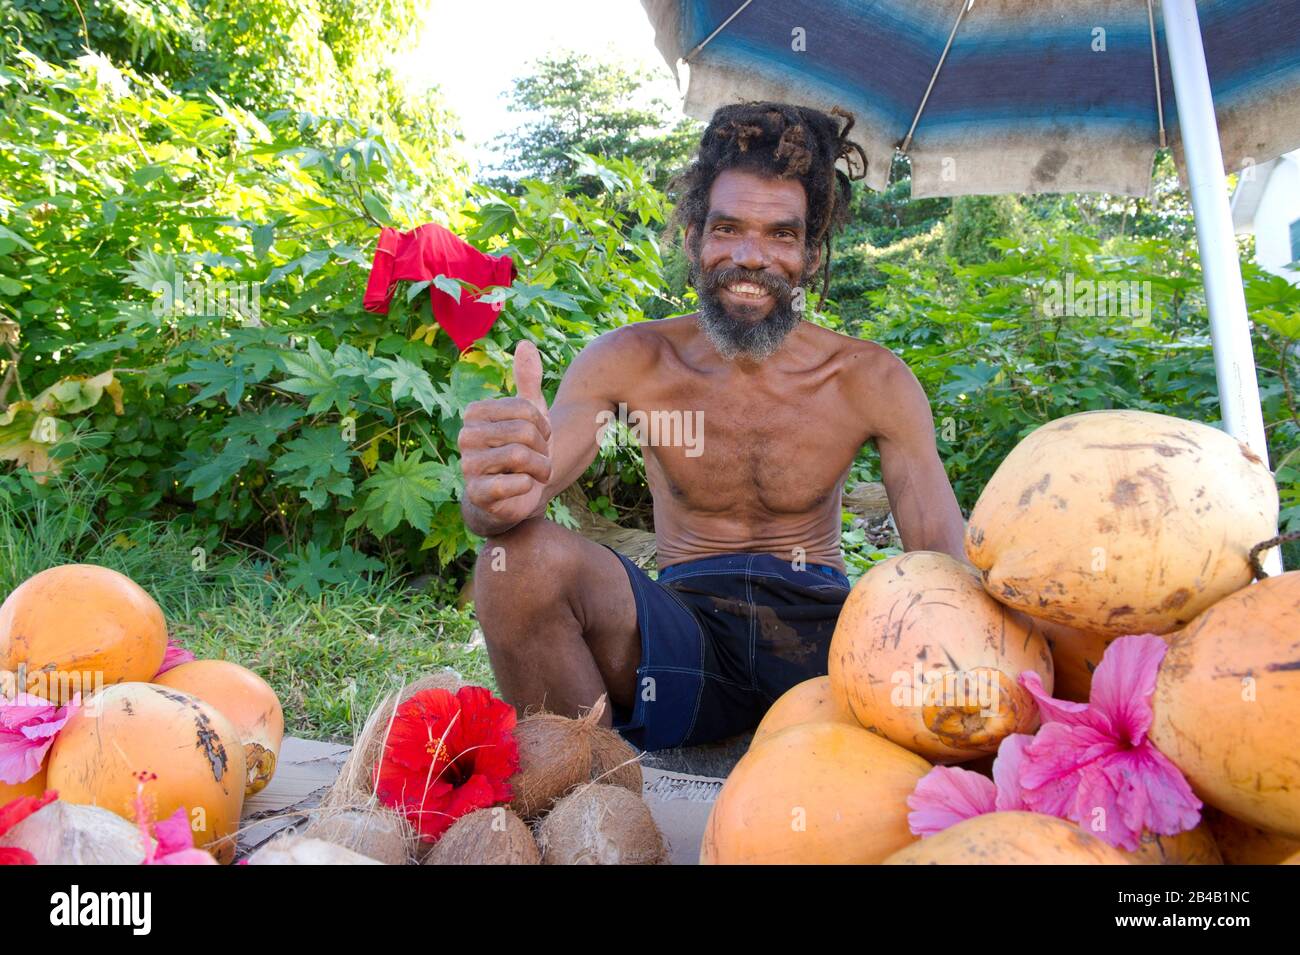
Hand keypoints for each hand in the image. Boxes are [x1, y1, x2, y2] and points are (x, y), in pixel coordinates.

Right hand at [458, 341, 552, 532]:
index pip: (526, 409)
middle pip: (525, 432)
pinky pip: (516, 483)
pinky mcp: (477, 494)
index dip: (543, 426)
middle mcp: (465, 437)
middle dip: (543, 449)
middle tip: (537, 460)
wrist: (516, 497)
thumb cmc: (524, 452)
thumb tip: (525, 343)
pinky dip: (529, 486)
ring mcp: (467, 466)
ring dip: (540, 469)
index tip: (538, 438)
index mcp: (475, 413)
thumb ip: (528, 381)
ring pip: (522, 456)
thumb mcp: (530, 415)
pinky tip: (521, 488)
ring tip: (534, 474)